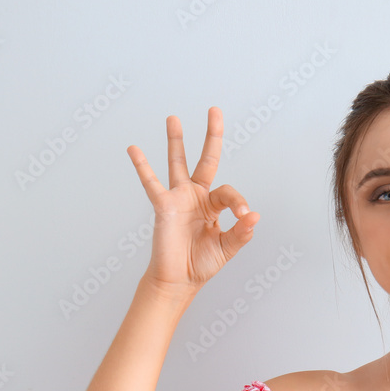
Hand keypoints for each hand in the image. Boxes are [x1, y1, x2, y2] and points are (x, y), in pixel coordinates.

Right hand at [127, 107, 258, 293]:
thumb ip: (241, 232)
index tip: (244, 216)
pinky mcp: (163, 206)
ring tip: (174, 118)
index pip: (229, 193)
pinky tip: (134, 149)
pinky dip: (142, 166)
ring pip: (178, 163)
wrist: (178, 280)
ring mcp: (179, 198)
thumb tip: (255, 215)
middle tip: (215, 110)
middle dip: (211, 135)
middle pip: (206, 159)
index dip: (239, 202)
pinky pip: (151, 183)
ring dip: (176, 141)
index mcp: (214, 206)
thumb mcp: (228, 248)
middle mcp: (196, 196)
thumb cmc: (201, 264)